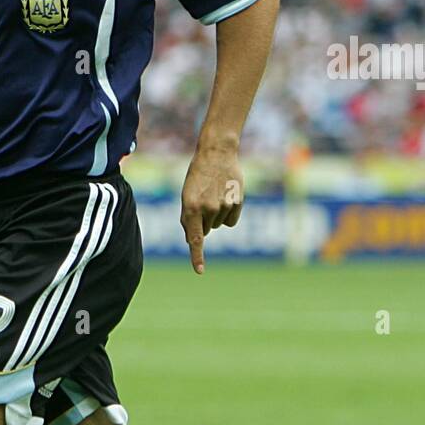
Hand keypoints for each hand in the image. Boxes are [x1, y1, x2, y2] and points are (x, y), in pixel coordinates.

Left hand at [180, 146, 243, 273]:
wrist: (217, 153)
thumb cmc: (198, 175)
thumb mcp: (186, 195)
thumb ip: (188, 218)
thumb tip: (193, 240)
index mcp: (191, 207)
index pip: (195, 238)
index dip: (197, 256)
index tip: (200, 271)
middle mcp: (208, 208)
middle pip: (206, 230)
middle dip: (202, 221)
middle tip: (202, 200)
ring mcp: (225, 206)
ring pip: (218, 225)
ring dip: (215, 215)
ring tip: (214, 193)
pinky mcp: (238, 203)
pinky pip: (231, 221)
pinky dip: (229, 213)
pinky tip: (226, 197)